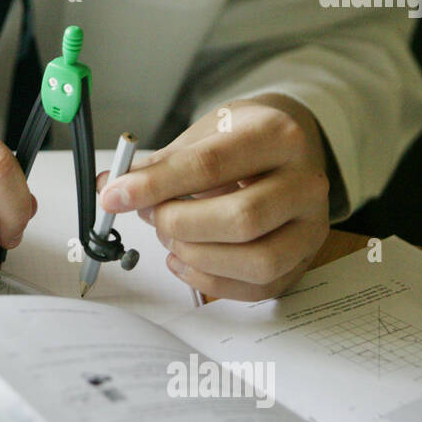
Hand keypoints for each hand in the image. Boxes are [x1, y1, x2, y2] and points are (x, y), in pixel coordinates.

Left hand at [97, 95, 330, 300]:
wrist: (287, 146)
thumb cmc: (240, 140)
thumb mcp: (201, 135)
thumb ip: (157, 164)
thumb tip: (109, 187)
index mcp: (279, 136)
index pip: (210, 166)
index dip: (155, 186)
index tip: (115, 195)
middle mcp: (307, 182)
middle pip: (242, 218)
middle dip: (180, 224)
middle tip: (151, 216)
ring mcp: (311, 225)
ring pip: (257, 260)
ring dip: (198, 255)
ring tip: (171, 236)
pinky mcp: (304, 259)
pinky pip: (257, 287)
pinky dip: (210, 279)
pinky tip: (184, 259)